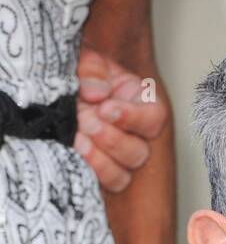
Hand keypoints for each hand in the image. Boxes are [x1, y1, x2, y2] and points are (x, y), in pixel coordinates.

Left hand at [76, 45, 167, 192]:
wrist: (52, 88)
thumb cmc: (77, 73)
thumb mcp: (84, 59)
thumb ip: (93, 70)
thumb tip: (96, 93)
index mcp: (139, 103)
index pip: (154, 118)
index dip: (133, 118)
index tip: (105, 109)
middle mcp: (134, 135)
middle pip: (140, 153)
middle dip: (112, 140)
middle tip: (87, 121)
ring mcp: (116, 158)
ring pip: (123, 174)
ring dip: (101, 159)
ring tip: (78, 137)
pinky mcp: (99, 172)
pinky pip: (105, 184)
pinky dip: (92, 170)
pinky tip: (75, 150)